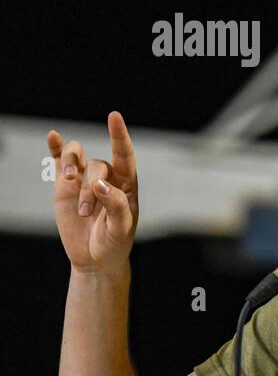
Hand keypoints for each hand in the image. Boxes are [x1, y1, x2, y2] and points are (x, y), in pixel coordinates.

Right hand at [47, 111, 139, 274]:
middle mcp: (107, 177)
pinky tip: (53, 136)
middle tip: (86, 213)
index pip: (124, 155)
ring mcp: (84, 179)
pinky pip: (59, 161)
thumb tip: (100, 184)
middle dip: (89, 188)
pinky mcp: (64, 186)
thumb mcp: (121, 228)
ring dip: (71, 163)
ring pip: (78, 156)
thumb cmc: (114, 243)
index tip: (114, 116)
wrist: (95, 259)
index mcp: (126, 184)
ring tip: (67, 177)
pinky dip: (56, 148)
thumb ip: (115, 205)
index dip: (119, 135)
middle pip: (97, 165)